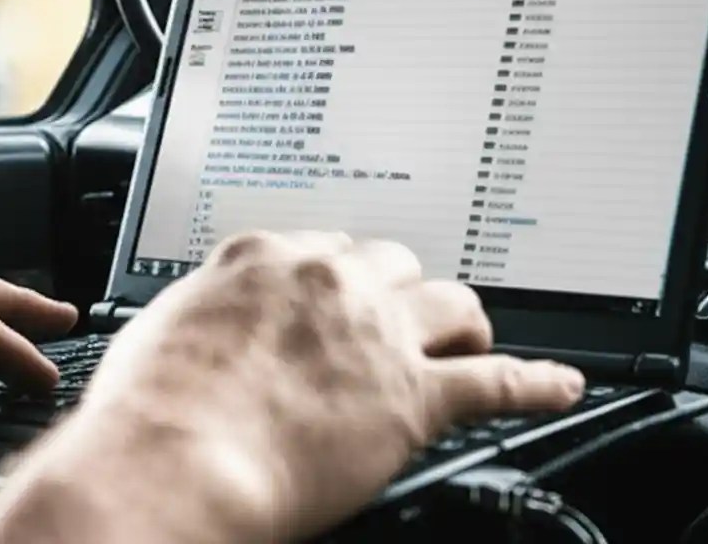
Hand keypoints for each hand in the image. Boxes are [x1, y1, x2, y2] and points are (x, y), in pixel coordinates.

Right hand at [0, 231, 583, 543]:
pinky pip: (496, 381)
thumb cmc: (149, 410)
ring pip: (450, 305)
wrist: (171, 460)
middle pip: (394, 265)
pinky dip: (535, 383)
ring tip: (466, 344)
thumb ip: (203, 315)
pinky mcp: (412, 396)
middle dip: (399, 293)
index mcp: (266, 258)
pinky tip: (558, 385)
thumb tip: (205, 330)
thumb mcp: (160, 332)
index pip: (326, 247)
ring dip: (460, 325)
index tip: (341, 296)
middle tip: (397, 322)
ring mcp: (377, 334)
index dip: (339, 279)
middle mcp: (330, 281)